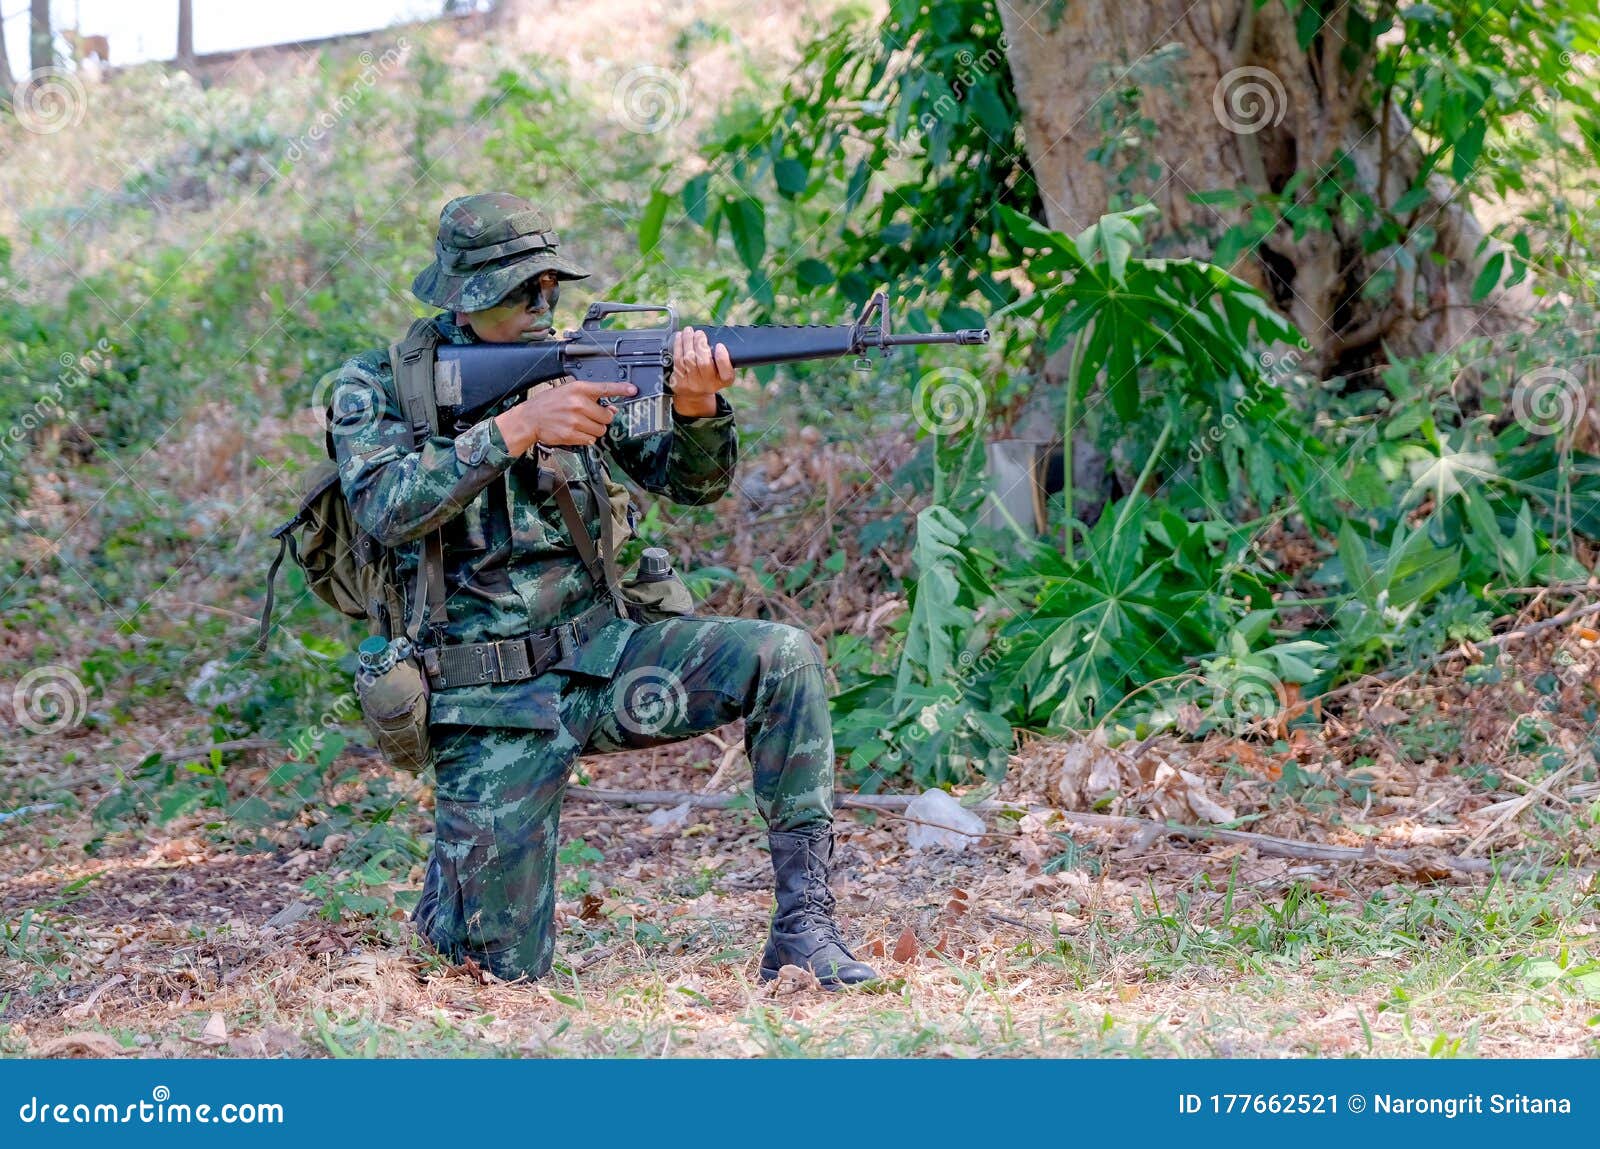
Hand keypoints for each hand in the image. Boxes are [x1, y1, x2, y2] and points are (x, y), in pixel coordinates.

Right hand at [494, 378, 636, 453]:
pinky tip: (575, 431)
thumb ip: (590, 398)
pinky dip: (586, 438)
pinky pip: (590, 440)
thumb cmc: (549, 404)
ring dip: (594, 429)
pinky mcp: (571, 434)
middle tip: (591, 417)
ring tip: (581, 424)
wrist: (529, 418)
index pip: (605, 388)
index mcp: (578, 389)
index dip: (621, 389)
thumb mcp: (568, 392)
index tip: (633, 389)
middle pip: (606, 416)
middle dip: (602, 418)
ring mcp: (574, 420)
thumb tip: (611, 408)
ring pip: (600, 430)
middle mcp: (578, 403)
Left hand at [671, 327, 733, 417]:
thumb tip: (717, 336)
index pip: (726, 373)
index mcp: (723, 380)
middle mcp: (708, 384)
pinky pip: (677, 360)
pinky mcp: (679, 381)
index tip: (720, 346)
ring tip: (688, 331)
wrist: (694, 394)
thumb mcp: (722, 370)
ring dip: (688, 341)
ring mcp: (692, 384)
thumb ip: (723, 357)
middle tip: (699, 333)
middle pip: (704, 363)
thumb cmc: (710, 375)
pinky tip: (680, 337)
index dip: (723, 358)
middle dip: (700, 344)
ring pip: (688, 359)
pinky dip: (678, 345)